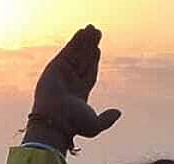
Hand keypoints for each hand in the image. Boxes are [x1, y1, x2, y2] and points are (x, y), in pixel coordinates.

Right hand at [28, 26, 121, 149]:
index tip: (97, 49)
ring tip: (92, 28)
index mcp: (79, 94)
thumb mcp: (95, 125)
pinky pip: (67, 51)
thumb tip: (118, 113)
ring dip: (84, 41)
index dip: (93, 60)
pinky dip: (74, 41)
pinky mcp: (54, 68)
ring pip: (76, 54)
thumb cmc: (74, 125)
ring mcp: (62, 75)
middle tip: (97, 32)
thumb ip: (107, 119)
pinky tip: (82, 32)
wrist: (55, 121)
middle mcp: (70, 83)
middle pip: (83, 60)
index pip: (88, 73)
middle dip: (90, 47)